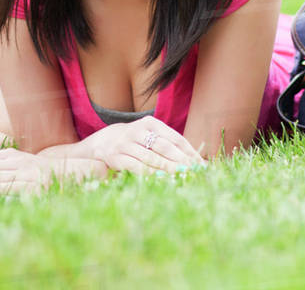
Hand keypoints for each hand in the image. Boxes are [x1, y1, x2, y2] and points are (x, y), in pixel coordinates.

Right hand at [72, 118, 205, 175]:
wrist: (103, 142)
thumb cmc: (136, 142)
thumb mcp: (150, 136)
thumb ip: (170, 146)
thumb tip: (198, 161)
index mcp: (150, 123)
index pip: (175, 138)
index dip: (190, 152)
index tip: (202, 165)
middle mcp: (137, 130)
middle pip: (165, 147)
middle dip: (182, 162)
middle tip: (195, 173)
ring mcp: (125, 143)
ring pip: (151, 158)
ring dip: (169, 170)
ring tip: (183, 178)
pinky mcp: (115, 157)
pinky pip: (136, 167)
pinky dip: (151, 175)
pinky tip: (162, 181)